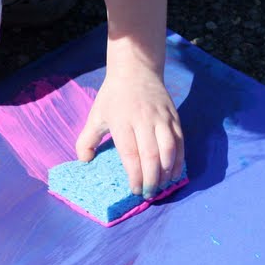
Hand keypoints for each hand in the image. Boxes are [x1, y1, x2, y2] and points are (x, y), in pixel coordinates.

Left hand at [75, 65, 183, 196]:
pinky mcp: (174, 117)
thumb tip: (84, 161)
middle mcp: (144, 120)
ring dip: (168, 171)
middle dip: (151, 179)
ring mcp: (161, 118)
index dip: (135, 174)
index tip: (134, 190)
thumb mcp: (96, 115)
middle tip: (148, 194)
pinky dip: (180, 160)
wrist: (137, 70)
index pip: (130, 153)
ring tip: (162, 186)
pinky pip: (180, 142)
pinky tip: (175, 173)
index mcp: (122, 121)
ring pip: (169, 149)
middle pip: (151, 155)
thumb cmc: (113, 96)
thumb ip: (87, 139)